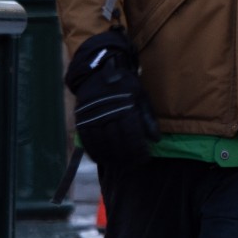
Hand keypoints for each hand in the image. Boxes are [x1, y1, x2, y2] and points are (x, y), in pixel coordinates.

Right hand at [65, 30, 159, 168]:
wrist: (98, 72)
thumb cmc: (125, 85)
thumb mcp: (141, 97)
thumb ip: (148, 119)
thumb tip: (156, 140)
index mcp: (125, 108)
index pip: (133, 136)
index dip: (139, 150)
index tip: (145, 158)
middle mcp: (108, 115)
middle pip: (117, 143)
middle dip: (127, 157)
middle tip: (134, 165)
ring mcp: (92, 119)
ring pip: (102, 145)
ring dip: (112, 158)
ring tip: (120, 166)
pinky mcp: (81, 121)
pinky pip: (87, 142)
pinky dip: (95, 153)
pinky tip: (102, 159)